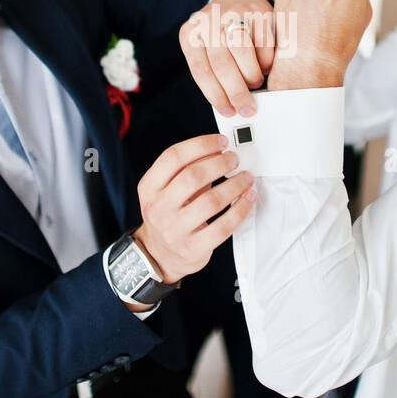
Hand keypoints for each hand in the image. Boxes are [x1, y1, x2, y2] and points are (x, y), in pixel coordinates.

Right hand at [134, 134, 255, 283]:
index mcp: (149, 187)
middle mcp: (158, 208)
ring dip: (234, 185)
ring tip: (246, 178)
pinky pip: (222, 227)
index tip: (221, 142)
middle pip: (192, 177)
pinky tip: (248, 199)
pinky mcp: (192, 248)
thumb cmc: (170, 215)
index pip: (173, 157)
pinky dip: (240, 210)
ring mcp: (174, 230)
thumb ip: (189, 169)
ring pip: (210, 202)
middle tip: (234, 159)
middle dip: (219, 163)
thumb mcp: (168, 190)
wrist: (160, 255)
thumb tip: (219, 150)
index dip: (201, 145)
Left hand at [179, 0, 276, 116]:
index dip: (216, 95)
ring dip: (252, 75)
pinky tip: (263, 66)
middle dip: (236, 91)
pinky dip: (266, 62)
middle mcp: (209, 20)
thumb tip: (230, 105)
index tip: (228, 111)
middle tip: (246, 107)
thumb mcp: (205, 49)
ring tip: (254, 82)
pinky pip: (265, 44)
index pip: (201, 71)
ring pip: (244, 52)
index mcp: (190, 34)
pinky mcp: (258, 11)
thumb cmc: (220, 35)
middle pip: (222, 63)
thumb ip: (212, 73)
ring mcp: (234, 13)